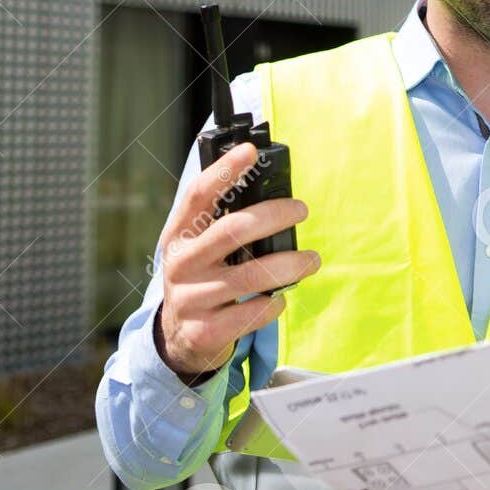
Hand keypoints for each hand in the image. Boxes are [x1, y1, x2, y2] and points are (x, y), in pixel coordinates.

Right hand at [156, 142, 320, 379]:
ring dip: (291, 264)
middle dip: (275, 216)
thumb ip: (223, 222)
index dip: (224, 171)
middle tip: (301, 210)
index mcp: (179, 235)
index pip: (198, 195)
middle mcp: (181, 264)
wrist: (178, 338)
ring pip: (252, 275)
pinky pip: (253, 312)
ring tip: (311, 260)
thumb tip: (273, 192)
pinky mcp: (206, 331)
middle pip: (233, 230)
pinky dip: (274, 303)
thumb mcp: (200, 248)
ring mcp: (191, 299)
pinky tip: (279, 298)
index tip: (251, 151)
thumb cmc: (203, 278)